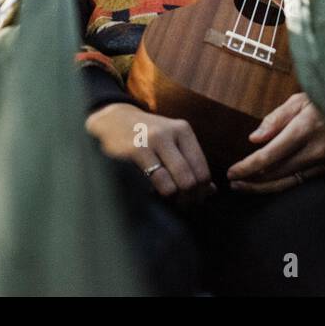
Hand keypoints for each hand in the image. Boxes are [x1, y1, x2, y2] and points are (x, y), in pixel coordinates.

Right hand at [85, 103, 217, 205]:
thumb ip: (191, 162)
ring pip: (172, 185)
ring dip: (172, 200)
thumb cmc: (146, 134)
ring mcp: (150, 141)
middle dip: (188, 199)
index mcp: (182, 130)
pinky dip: (154, 194)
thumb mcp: (172, 141)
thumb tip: (212, 191)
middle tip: (182, 205)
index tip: (195, 200)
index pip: (202, 170)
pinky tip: (151, 193)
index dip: (201, 192)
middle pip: (189, 180)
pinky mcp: (133, 151)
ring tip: (167, 201)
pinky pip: (152, 183)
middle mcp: (168, 133)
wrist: (112, 120)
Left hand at [225, 92, 324, 192]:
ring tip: (244, 187)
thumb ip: (276, 118)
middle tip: (233, 182)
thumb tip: (254, 139)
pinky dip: (283, 184)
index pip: (269, 155)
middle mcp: (317, 149)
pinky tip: (268, 184)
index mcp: (305, 128)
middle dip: (252, 180)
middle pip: (277, 173)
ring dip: (264, 187)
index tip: (231, 172)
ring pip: (289, 182)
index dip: (248, 166)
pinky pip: (303, 181)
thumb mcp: (301, 99)